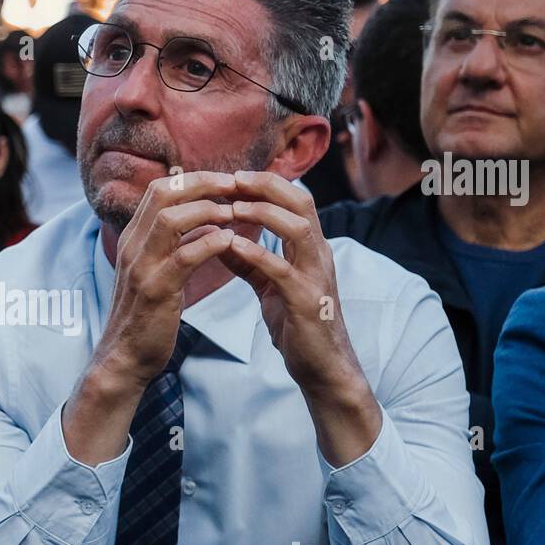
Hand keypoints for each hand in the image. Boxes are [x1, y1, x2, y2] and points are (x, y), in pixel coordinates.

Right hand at [94, 171, 243, 388]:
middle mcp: (133, 245)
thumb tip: (208, 222)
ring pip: (171, 219)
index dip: (194, 178)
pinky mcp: (155, 290)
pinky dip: (209, 243)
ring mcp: (141, 267)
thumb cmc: (146, 314)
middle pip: (164, 194)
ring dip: (208, 210)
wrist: (125, 356)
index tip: (224, 180)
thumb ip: (176, 244)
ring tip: (235, 211)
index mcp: (133, 237)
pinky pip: (184, 257)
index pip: (160, 189)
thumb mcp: (157, 270)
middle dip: (203, 183)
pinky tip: (230, 241)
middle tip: (236, 184)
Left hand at [222, 171, 368, 398]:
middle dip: (267, 186)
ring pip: (299, 229)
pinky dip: (259, 254)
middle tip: (232, 178)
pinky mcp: (307, 301)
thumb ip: (250, 263)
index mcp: (310, 249)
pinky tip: (234, 246)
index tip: (233, 176)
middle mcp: (318, 255)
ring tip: (233, 206)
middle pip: (301, 203)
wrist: (322, 368)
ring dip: (265, 214)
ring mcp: (316, 276)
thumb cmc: (297, 325)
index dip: (266, 184)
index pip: (294, 200)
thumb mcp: (270, 288)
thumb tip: (222, 240)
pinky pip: (283, 270)